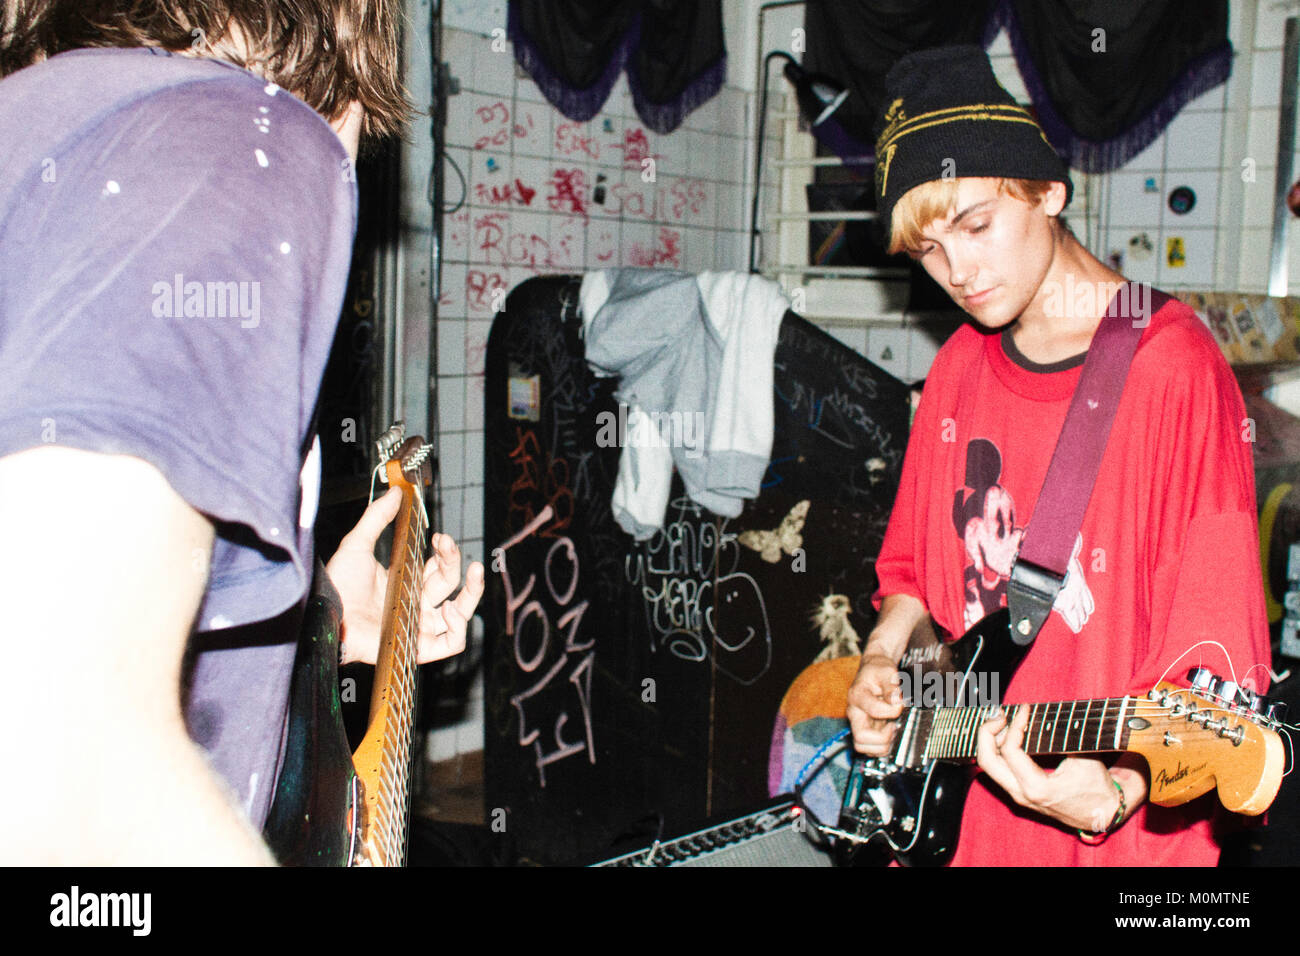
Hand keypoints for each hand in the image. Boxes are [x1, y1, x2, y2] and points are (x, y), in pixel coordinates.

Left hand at [325, 487, 485, 665]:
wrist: (327, 614)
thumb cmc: (338, 586)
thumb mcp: (357, 544)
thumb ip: (377, 517)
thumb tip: (396, 492)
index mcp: (406, 582)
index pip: (438, 567)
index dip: (445, 552)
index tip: (441, 537)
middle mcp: (415, 604)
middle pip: (451, 585)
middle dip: (457, 561)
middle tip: (449, 545)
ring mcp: (418, 626)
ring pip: (460, 615)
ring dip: (472, 592)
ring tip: (474, 572)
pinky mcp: (417, 647)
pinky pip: (451, 643)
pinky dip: (459, 627)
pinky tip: (450, 608)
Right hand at [847, 653, 904, 755]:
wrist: (873, 671)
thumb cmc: (878, 671)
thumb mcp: (887, 671)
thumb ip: (891, 685)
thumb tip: (897, 701)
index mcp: (858, 696)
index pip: (874, 711)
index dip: (892, 710)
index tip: (900, 705)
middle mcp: (854, 712)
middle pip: (861, 739)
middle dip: (883, 737)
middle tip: (893, 726)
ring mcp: (858, 722)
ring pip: (862, 748)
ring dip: (881, 745)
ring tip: (891, 730)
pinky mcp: (863, 729)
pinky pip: (869, 748)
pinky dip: (881, 746)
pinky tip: (889, 732)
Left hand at [976, 706, 1139, 831]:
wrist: (1103, 813)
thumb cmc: (1097, 787)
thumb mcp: (1084, 758)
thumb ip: (1063, 738)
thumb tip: (1048, 714)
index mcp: (1037, 788)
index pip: (1010, 751)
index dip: (1014, 725)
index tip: (1025, 709)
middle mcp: (1021, 794)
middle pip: (986, 761)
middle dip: (987, 732)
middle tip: (1000, 714)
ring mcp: (1018, 795)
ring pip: (989, 766)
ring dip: (991, 740)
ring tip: (1004, 721)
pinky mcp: (1019, 793)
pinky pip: (998, 769)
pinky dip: (997, 749)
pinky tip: (1007, 734)